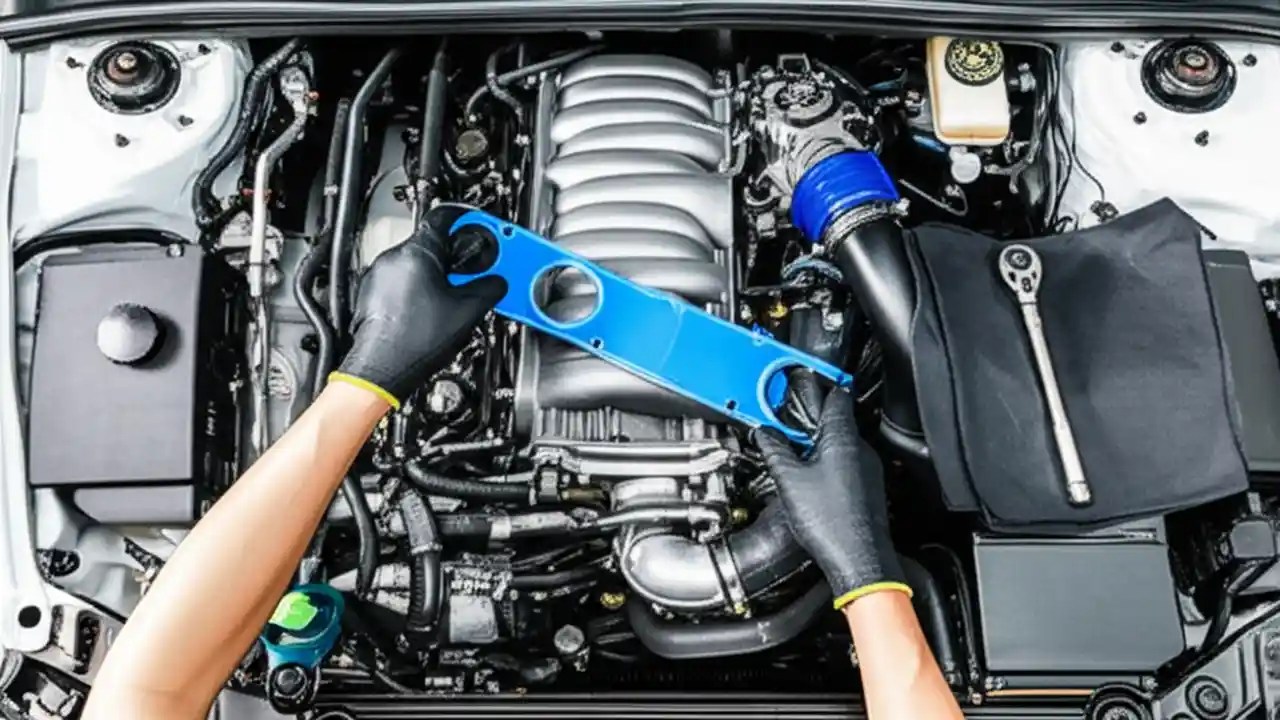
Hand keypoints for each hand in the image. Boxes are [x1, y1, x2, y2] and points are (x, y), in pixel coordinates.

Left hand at [331, 204, 505, 407]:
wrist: (381, 369)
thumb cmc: (414, 343)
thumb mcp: (467, 313)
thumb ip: (489, 288)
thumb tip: (498, 282)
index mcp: (416, 255)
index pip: (444, 217)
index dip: (467, 218)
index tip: (480, 224)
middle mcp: (393, 259)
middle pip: (432, 244)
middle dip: (455, 257)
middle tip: (473, 273)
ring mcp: (379, 275)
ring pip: (417, 263)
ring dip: (437, 274)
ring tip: (452, 297)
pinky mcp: (372, 292)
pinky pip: (402, 279)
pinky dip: (419, 287)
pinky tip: (430, 309)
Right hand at [756, 387, 909, 609]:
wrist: (858, 560)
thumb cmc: (830, 522)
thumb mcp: (789, 480)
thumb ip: (775, 450)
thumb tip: (764, 434)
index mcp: (843, 439)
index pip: (836, 397)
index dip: (818, 386)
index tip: (802, 382)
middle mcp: (861, 450)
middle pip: (837, 420)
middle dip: (811, 419)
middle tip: (787, 422)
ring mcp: (868, 470)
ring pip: (842, 444)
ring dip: (819, 443)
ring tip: (794, 452)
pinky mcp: (868, 488)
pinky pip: (847, 464)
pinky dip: (828, 463)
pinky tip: (812, 479)